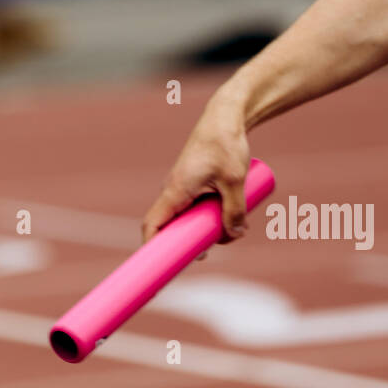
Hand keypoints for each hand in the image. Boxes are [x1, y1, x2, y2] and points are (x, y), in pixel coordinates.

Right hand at [141, 85, 251, 244]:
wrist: (225, 117)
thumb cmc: (225, 144)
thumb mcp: (235, 181)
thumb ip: (235, 211)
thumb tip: (235, 235)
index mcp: (175, 191)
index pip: (152, 226)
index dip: (152, 249)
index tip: (157, 270)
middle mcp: (174, 190)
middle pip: (170, 228)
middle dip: (186, 245)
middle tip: (206, 254)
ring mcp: (183, 187)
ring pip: (186, 218)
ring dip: (203, 229)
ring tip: (230, 229)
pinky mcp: (194, 183)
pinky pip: (194, 208)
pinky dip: (206, 217)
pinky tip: (228, 217)